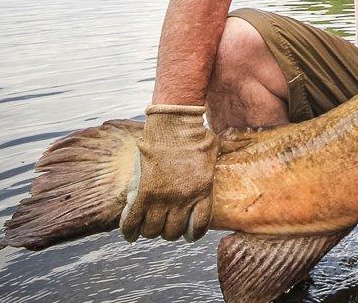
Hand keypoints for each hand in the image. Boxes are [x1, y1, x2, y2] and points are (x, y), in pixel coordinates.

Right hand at [119, 104, 217, 242]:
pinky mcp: (143, 192)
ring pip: (153, 231)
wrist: (173, 124)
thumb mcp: (214, 153)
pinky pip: (132, 221)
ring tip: (148, 226)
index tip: (187, 233)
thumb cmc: (196, 134)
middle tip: (164, 225)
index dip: (192, 233)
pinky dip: (129, 230)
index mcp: (203, 191)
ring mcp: (162, 198)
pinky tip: (131, 233)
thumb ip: (213, 167)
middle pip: (173, 232)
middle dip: (169, 232)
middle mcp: (183, 199)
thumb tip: (228, 158)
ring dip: (150, 231)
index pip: (198, 226)